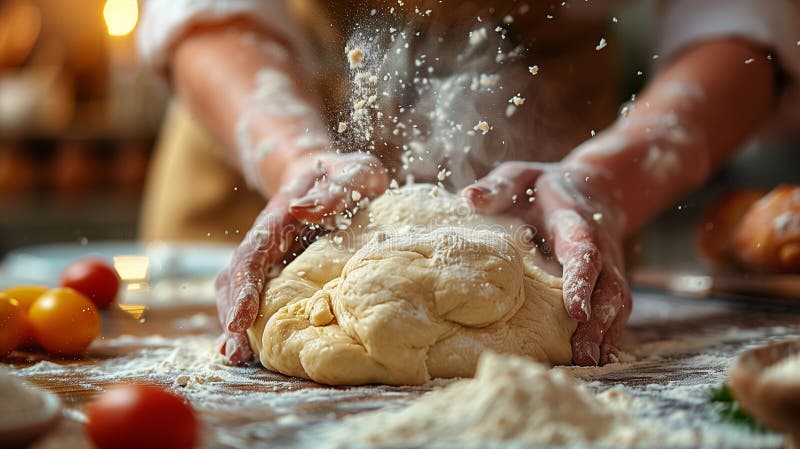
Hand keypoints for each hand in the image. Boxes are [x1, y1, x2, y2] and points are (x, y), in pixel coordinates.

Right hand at [216, 152, 388, 363]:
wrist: (325, 171)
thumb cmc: (344, 176)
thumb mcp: (353, 173)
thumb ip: (336, 188)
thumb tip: (304, 209)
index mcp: (280, 218)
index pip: (254, 253)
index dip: (245, 287)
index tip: (241, 319)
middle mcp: (265, 238)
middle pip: (235, 277)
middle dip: (232, 314)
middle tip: (235, 353)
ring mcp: (266, 255)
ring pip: (236, 288)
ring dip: (234, 322)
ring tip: (235, 358)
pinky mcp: (273, 268)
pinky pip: (252, 294)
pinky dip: (245, 320)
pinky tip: (245, 349)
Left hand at [463, 162, 630, 365]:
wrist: (593, 188)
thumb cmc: (543, 186)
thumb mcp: (519, 176)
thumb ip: (497, 187)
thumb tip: (470, 199)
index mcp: (576, 224)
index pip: (584, 254)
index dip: (581, 282)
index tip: (575, 310)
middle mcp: (602, 249)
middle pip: (608, 288)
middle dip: (597, 322)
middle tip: (582, 354)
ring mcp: (611, 268)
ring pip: (617, 303)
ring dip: (604, 334)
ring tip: (587, 363)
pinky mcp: (610, 282)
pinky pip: (616, 311)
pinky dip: (609, 334)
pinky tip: (596, 358)